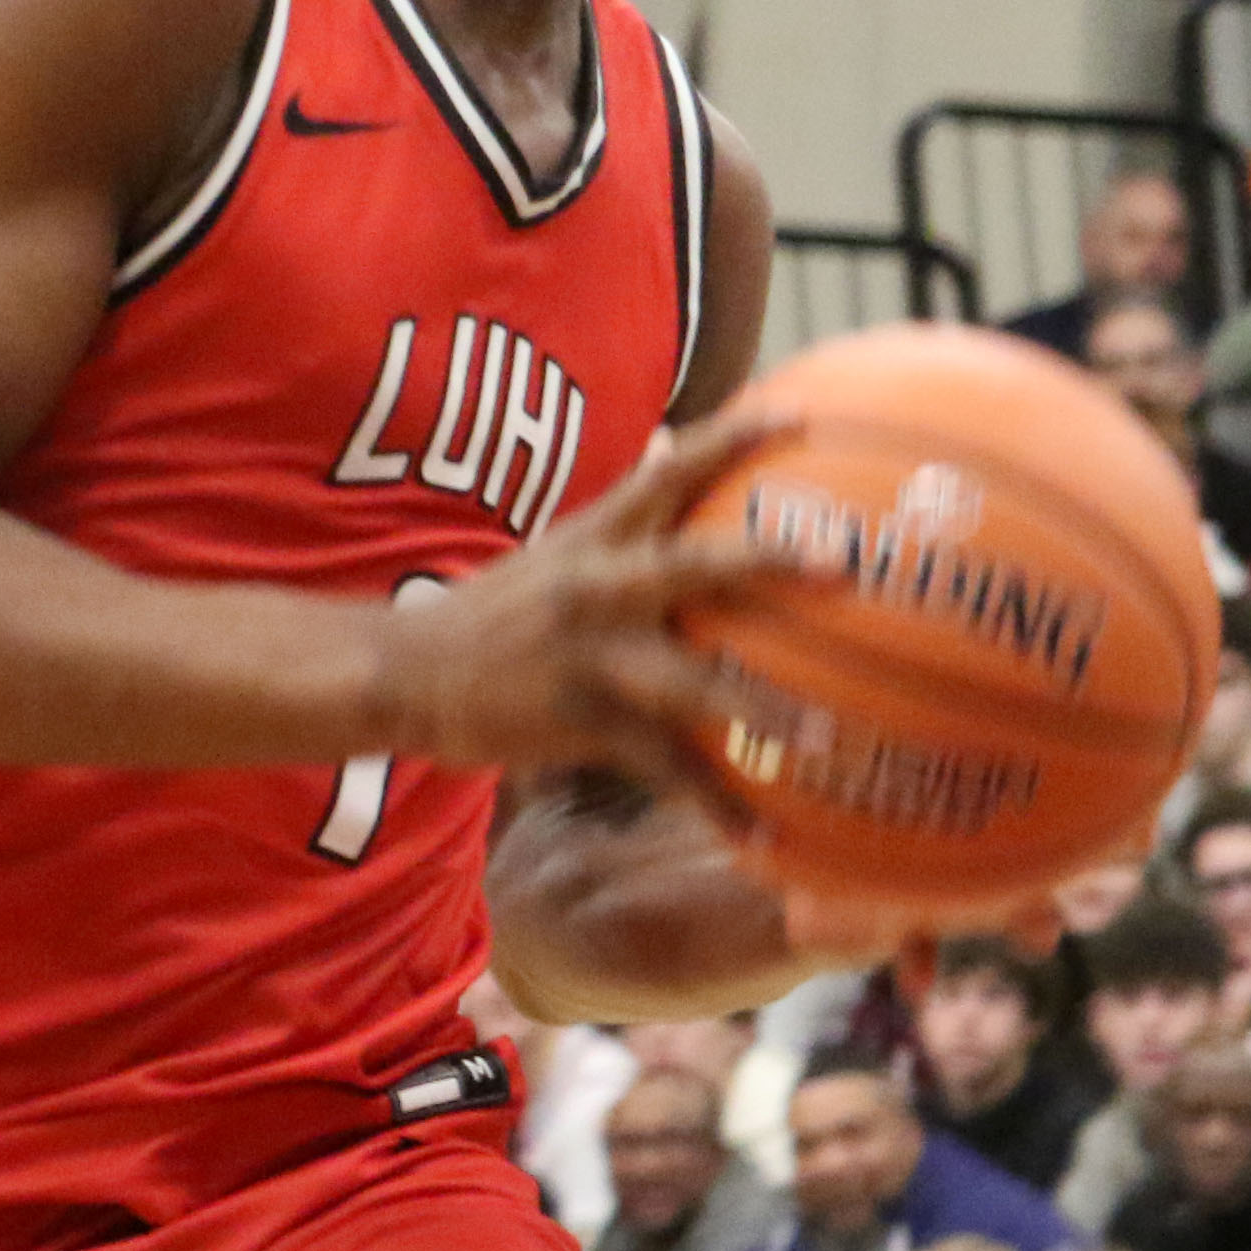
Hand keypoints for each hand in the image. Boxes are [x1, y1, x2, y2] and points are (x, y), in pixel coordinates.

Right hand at [372, 398, 843, 798]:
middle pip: (695, 565)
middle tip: (842, 567)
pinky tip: (763, 833)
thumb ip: (624, 511)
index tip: (804, 417)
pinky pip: (664, 768)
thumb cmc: (499, 610)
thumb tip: (674, 445)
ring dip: (760, 709)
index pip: (672, 469)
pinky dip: (715, 802)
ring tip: (824, 733)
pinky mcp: (582, 721)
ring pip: (690, 684)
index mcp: (597, 536)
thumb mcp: (559, 549)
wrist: (408, 670)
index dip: (736, 438)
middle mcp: (599, 587)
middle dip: (769, 564)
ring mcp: (592, 657)